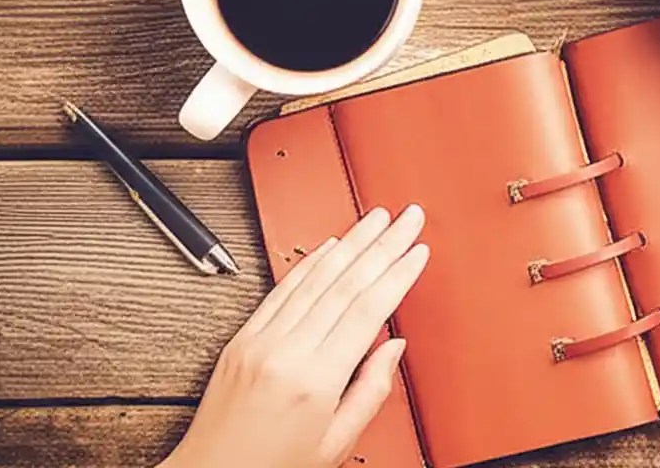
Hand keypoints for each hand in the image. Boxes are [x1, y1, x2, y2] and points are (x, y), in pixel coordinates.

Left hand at [161, 206, 429, 467]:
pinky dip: (309, 263)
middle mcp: (286, 352)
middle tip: (408, 218)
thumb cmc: (273, 467)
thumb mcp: (336, 442)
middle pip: (346, 283)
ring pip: (314, 278)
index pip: (367, 309)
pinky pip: (281, 290)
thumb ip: (370, 391)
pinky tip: (330, 245)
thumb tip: (393, 348)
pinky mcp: (242, 338)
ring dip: (351, 242)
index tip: (418, 251)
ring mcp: (260, 341)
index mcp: (317, 380)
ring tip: (376, 219)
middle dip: (383, 244)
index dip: (397, 274)